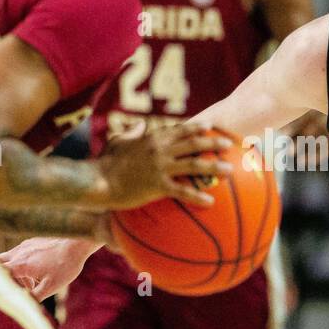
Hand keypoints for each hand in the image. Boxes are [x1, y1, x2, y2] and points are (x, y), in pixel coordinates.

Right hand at [0, 236, 99, 300]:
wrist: (77, 244)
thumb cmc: (65, 265)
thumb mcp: (51, 286)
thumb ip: (34, 297)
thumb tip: (23, 307)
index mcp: (20, 265)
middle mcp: (19, 253)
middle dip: (1, 277)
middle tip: (11, 288)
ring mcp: (25, 246)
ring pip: (9, 259)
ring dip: (14, 273)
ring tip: (32, 285)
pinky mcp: (32, 242)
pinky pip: (19, 254)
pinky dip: (22, 265)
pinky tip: (38, 273)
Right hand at [94, 120, 233, 209]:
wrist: (98, 181)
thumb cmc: (105, 163)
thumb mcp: (118, 142)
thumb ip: (131, 133)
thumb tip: (139, 126)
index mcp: (152, 139)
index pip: (179, 130)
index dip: (196, 127)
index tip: (211, 126)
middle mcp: (160, 150)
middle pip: (193, 144)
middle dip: (213, 143)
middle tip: (229, 145)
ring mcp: (160, 167)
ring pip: (194, 165)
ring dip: (214, 167)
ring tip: (230, 171)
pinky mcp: (158, 185)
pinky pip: (183, 191)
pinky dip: (198, 196)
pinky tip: (211, 202)